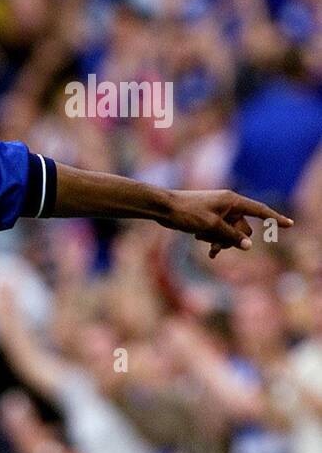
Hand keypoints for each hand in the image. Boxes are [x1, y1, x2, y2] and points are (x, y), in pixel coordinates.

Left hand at [156, 189, 291, 257]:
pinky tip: (209, 252)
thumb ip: (231, 236)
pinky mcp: (209, 219)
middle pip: (243, 228)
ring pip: (230, 233)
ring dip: (220, 241)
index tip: (290, 224)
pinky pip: (220, 233)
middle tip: (215, 245)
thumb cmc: (186, 213)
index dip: (274, 218)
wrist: (162, 208)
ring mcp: (219, 212)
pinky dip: (214, 240)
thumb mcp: (211, 226)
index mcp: (232, 201)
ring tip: (204, 241)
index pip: (260, 210)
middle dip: (233, 239)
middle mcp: (228, 205)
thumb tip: (248, 246)